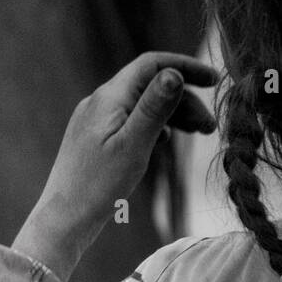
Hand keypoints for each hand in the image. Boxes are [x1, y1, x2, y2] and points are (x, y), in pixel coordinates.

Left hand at [12, 52, 218, 281]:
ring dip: (173, 114)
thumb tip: (173, 72)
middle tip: (212, 127)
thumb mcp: (134, 144)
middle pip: (149, 85)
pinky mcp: (95, 138)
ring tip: (201, 133)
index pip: (150, 64)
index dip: (184, 66)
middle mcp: (98, 102)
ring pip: (142, 104)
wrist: (65, 217)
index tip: (216, 81)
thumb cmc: (99, 184)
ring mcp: (95, 120)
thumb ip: (154, 107)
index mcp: (108, 97)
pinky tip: (166, 141)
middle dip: (185, 99)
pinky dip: (155, 126)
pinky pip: (131, 121)